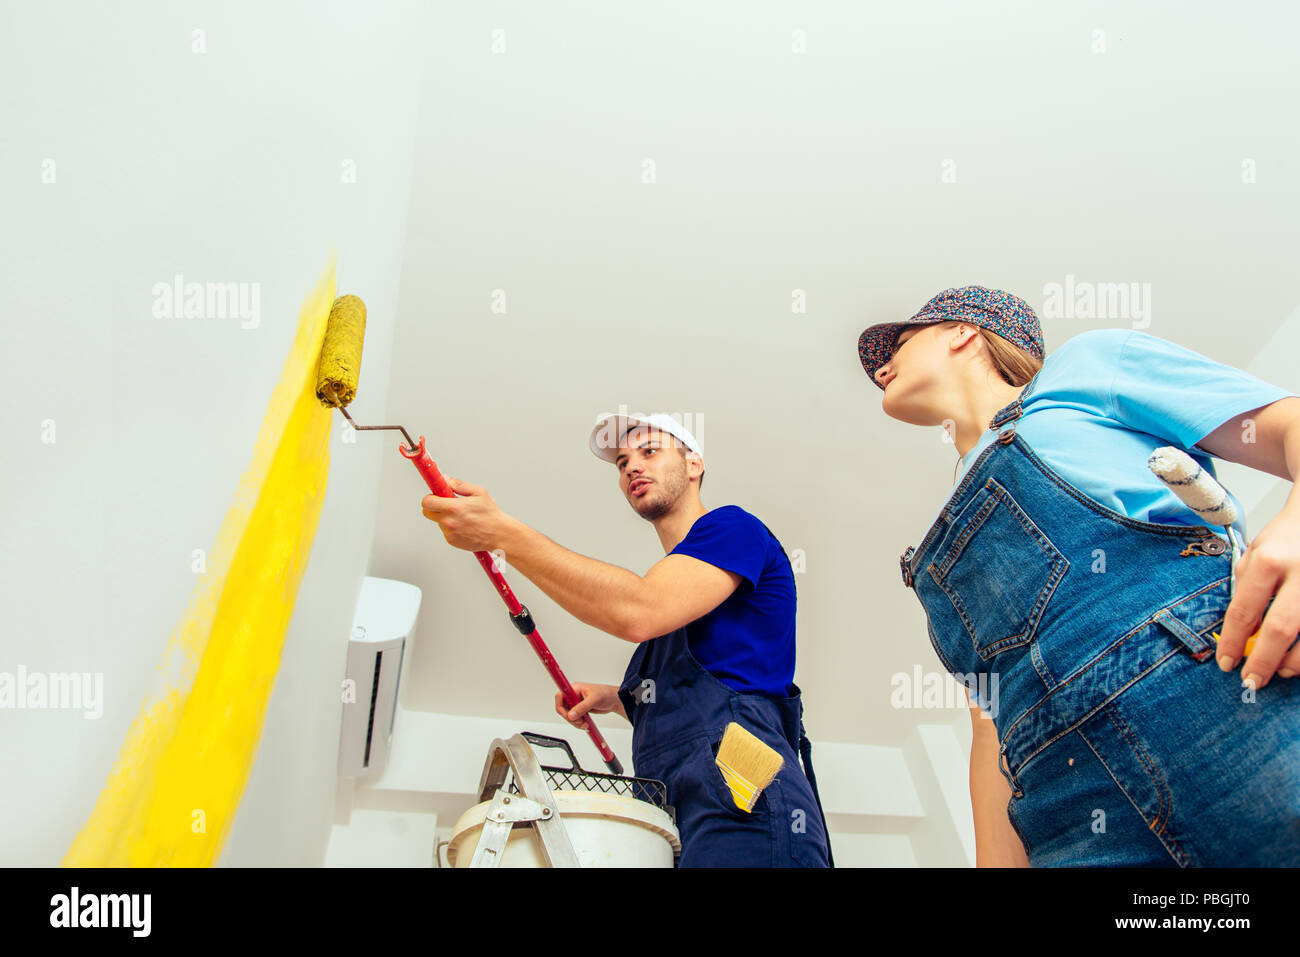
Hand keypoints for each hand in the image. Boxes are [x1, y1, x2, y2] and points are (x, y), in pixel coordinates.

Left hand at [420, 477, 512, 551]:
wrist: (499, 534)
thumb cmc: (491, 514)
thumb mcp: (478, 492)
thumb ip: (459, 485)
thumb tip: (446, 479)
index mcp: (453, 507)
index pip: (427, 502)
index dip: (430, 497)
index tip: (435, 495)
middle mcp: (449, 521)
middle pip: (427, 512)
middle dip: (434, 506)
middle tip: (446, 504)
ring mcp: (449, 533)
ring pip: (438, 521)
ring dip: (445, 517)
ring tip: (462, 516)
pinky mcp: (452, 541)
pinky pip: (445, 531)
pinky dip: (451, 527)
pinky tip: (464, 525)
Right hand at [554, 682, 621, 730]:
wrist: (615, 700)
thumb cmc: (606, 694)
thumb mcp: (594, 700)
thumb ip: (582, 708)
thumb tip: (571, 715)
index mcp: (575, 689)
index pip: (560, 696)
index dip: (561, 706)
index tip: (567, 715)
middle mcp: (574, 695)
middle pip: (563, 708)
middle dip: (570, 718)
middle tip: (579, 722)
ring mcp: (577, 703)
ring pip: (569, 715)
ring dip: (575, 722)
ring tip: (585, 724)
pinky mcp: (581, 709)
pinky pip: (575, 718)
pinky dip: (579, 723)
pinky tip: (586, 724)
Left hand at [1217, 507, 1299, 688]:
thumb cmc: (1289, 536)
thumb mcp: (1256, 552)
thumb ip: (1245, 587)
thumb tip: (1241, 629)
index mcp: (1269, 561)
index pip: (1244, 611)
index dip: (1233, 642)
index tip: (1226, 663)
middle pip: (1280, 629)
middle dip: (1264, 662)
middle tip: (1251, 681)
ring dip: (1295, 663)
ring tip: (1281, 671)